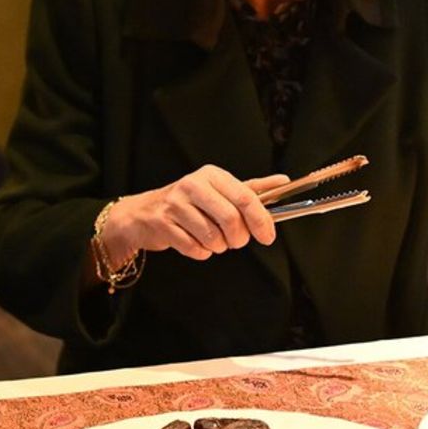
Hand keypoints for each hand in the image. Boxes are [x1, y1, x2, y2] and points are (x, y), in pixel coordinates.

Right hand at [97, 166, 289, 266]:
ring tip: (212, 240)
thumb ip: (251, 189)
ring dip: (218, 247)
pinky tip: (195, 243)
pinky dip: (200, 252)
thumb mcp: (219, 190)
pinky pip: (193, 248)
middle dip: (238, 238)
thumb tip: (284, 181)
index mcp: (211, 176)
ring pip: (212, 237)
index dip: (261, 220)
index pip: (245, 197)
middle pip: (231, 220)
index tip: (268, 236)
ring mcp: (174, 204)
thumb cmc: (188, 202)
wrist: (143, 213)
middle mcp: (192, 185)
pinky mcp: (161, 223)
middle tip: (235, 241)